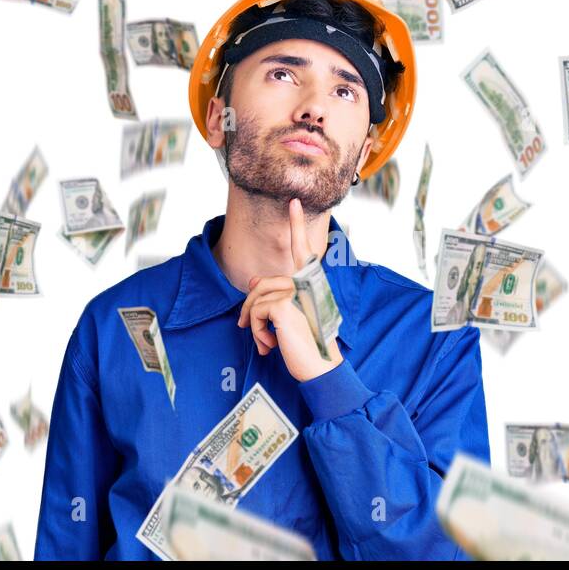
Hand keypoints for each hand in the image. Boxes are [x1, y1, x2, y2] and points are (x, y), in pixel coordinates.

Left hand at [237, 199, 343, 381]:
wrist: (320, 367)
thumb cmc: (308, 343)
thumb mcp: (290, 316)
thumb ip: (275, 296)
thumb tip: (253, 282)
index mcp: (312, 283)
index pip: (303, 250)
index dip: (297, 225)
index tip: (293, 202)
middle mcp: (306, 283)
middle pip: (261, 284)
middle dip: (250, 309)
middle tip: (248, 329)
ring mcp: (296, 291)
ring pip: (256, 297)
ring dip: (253, 323)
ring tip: (266, 341)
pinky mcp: (284, 304)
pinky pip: (256, 312)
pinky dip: (258, 331)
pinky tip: (271, 344)